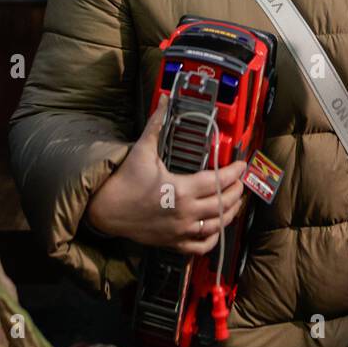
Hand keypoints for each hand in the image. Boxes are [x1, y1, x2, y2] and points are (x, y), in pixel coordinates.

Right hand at [85, 96, 247, 253]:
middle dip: (236, 192)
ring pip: (216, 226)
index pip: (217, 182)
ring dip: (230, 213)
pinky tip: (217, 228)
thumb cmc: (125, 180)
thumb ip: (157, 124)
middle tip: (240, 182)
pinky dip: (212, 238)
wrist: (106, 209)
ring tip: (236, 202)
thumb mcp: (142, 149)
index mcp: (181, 190)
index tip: (241, 166)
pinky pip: (200, 246)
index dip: (234, 173)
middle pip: (222, 204)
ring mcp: (180, 230)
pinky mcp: (173, 242)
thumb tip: (164, 100)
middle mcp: (185, 212)